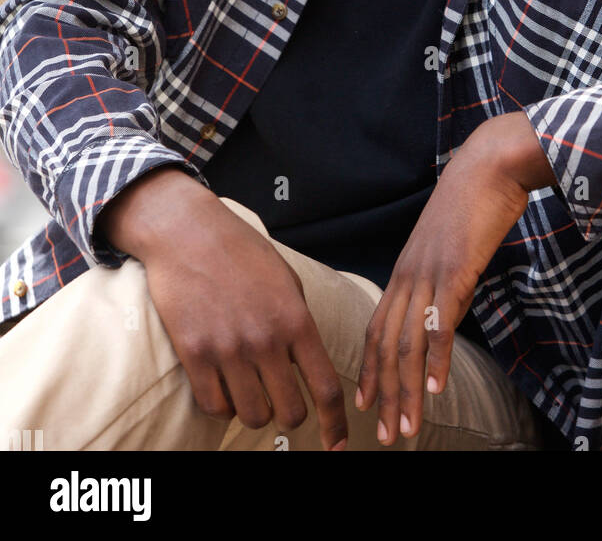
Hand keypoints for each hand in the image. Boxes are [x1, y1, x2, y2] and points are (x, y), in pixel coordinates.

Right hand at [96, 170, 347, 449]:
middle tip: (281, 402)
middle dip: (289, 414)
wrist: (187, 232)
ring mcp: (227, 348)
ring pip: (252, 416)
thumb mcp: (285, 278)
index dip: (336, 424)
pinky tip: (223, 385)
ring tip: (249, 388)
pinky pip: (214, 407)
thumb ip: (299, 321)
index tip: (337, 445)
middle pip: (289, 412)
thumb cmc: (240, 251)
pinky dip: (222, 405)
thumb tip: (306, 364)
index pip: (325, 386)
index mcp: (295, 318)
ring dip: (255, 410)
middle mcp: (264, 339)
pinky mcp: (193, 354)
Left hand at [354, 111, 554, 444]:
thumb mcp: (449, 248)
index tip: (364, 406)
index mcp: (405, 271)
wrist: (488, 166)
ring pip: (409, 343)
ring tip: (407, 427)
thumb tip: (446, 308)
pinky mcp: (454, 271)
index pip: (376, 330)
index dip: (368, 371)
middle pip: (386, 346)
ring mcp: (430, 274)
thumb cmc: (473, 203)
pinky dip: (437, 360)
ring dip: (406, 391)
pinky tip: (437, 389)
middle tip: (385, 435)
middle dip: (383, 396)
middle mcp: (408, 276)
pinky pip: (441, 323)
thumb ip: (443, 279)